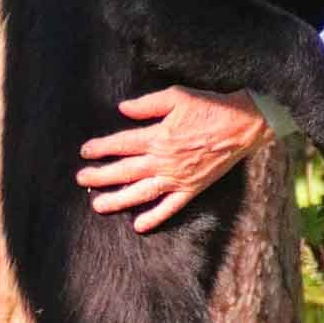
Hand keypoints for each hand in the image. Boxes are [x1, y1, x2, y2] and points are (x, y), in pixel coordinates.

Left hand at [75, 87, 270, 233]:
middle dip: (100, 176)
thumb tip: (122, 108)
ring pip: (141, 193)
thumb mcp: (177, 97)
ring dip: (118, 200)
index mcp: (158, 137)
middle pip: (125, 171)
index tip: (85, 151)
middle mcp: (163, 161)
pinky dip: (155, 217)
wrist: (242, 125)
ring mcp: (177, 178)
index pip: (122, 144)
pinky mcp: (191, 189)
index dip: (101, 148)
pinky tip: (139, 226)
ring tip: (98, 205)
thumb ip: (147, 104)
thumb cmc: (210, 107)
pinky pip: (170, 207)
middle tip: (81, 179)